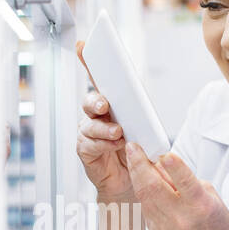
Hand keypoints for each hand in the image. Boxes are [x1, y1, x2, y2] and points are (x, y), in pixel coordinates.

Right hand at [74, 41, 132, 200]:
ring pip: (89, 123)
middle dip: (96, 100)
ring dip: (103, 127)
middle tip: (105, 104)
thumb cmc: (139, 154)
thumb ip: (141, 119)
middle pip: (91, 99)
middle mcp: (98, 115)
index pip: (100, 77)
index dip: (88, 60)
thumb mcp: (146, 131)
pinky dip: (102, 144)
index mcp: (113, 103)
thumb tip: (141, 111)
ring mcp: (90, 132)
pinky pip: (89, 143)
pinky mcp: (86, 150)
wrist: (132, 184)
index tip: (83, 45)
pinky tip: (114, 146)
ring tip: (118, 133)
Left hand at [124, 144, 228, 229]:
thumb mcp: (209, 195)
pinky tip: (140, 178)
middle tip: (133, 147)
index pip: (184, 182)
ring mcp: (165, 227)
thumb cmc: (217, 223)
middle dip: (140, 164)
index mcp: (200, 206)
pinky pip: (145, 206)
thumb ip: (185, 179)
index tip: (163, 152)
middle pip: (153, 188)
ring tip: (133, 157)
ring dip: (136, 174)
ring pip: (143, 196)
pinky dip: (142, 190)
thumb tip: (162, 164)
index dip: (173, 166)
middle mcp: (181, 218)